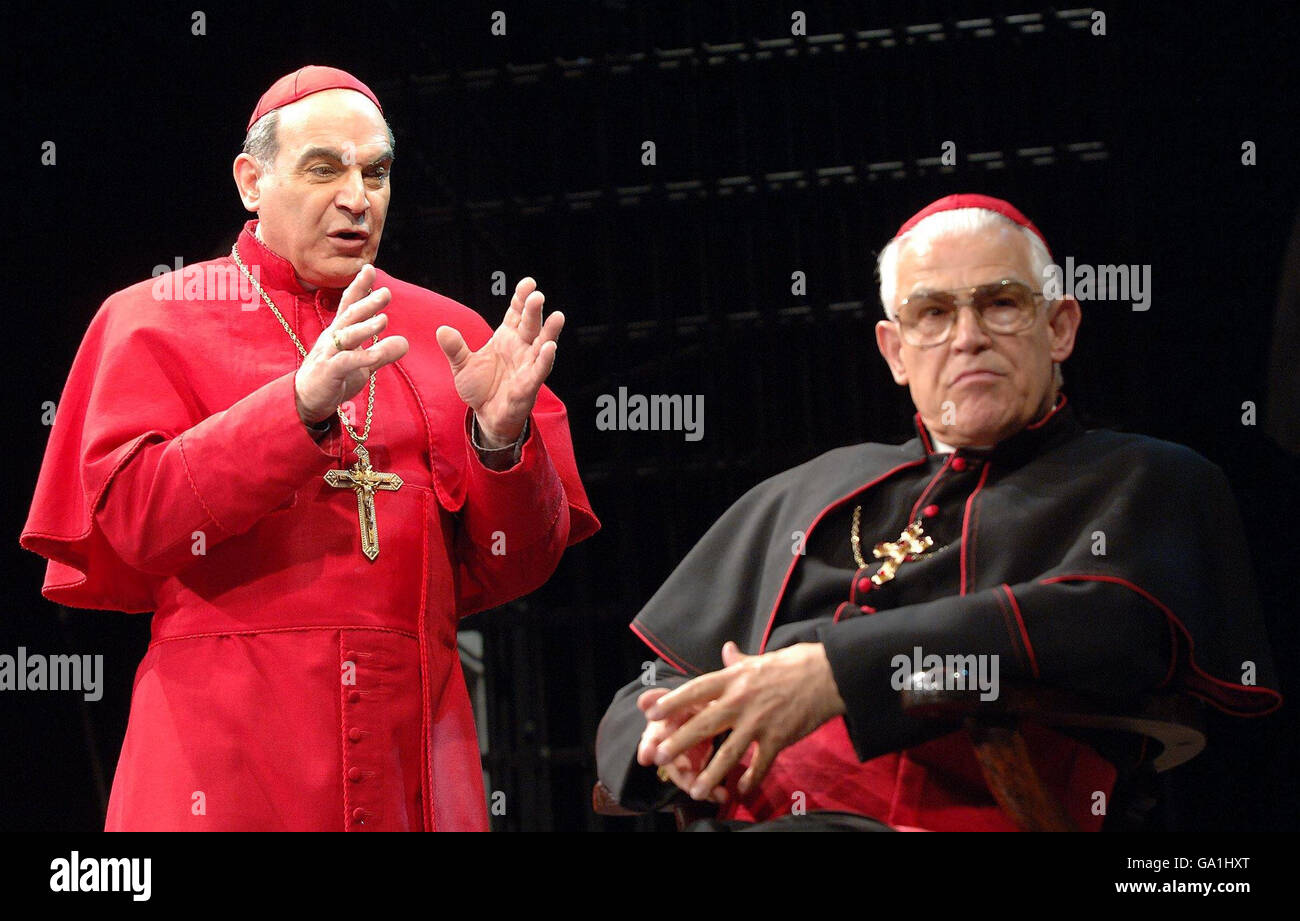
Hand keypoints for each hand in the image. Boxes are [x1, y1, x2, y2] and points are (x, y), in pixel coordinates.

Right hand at [294, 264, 409, 424]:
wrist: (306, 400)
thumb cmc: (334, 378)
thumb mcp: (362, 364)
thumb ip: (382, 353)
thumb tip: (405, 342)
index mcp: (339, 332)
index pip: (349, 305)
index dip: (359, 287)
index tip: (369, 268)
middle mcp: (333, 338)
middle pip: (350, 316)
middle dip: (367, 303)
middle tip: (387, 293)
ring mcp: (329, 354)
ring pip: (347, 336)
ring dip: (366, 327)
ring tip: (384, 320)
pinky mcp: (328, 372)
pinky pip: (346, 362)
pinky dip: (362, 357)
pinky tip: (377, 355)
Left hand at [436, 277, 562, 446]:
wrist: (486, 416)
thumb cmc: (480, 387)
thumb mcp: (462, 365)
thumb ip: (455, 348)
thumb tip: (441, 330)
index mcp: (507, 337)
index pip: (516, 313)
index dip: (522, 298)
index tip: (528, 284)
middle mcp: (521, 348)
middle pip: (530, 325)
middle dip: (534, 310)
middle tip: (537, 296)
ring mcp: (527, 366)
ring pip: (541, 345)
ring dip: (549, 332)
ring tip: (557, 316)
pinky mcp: (529, 386)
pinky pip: (538, 371)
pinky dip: (544, 360)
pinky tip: (549, 348)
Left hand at [644, 641, 846, 798]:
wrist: (830, 674)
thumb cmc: (795, 664)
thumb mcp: (762, 659)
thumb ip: (740, 661)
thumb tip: (726, 650)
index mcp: (734, 679)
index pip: (696, 690)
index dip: (672, 702)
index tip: (651, 713)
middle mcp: (741, 700)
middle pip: (704, 723)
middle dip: (678, 742)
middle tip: (657, 757)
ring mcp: (760, 721)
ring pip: (729, 751)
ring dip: (710, 773)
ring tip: (693, 790)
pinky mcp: (779, 737)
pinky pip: (762, 764)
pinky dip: (751, 779)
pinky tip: (741, 791)